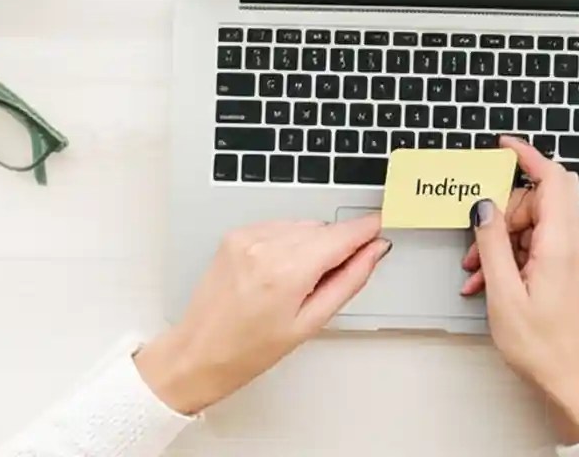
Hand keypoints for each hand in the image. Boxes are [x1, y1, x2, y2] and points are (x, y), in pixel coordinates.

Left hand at [135, 216, 389, 413]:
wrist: (199, 352)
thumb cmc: (249, 350)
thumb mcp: (310, 323)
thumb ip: (348, 281)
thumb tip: (373, 252)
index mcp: (287, 271)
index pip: (341, 235)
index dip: (366, 230)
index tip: (380, 227)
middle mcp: (265, 246)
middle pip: (323, 228)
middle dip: (336, 245)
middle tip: (329, 280)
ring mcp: (247, 236)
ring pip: (302, 225)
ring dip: (311, 244)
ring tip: (296, 283)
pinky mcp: (235, 234)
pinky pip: (278, 227)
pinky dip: (288, 242)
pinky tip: (278, 271)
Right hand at [463, 136, 578, 442]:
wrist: (567, 380)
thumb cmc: (541, 346)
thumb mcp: (504, 292)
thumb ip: (492, 242)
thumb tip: (484, 205)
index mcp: (560, 245)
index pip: (553, 180)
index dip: (529, 157)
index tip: (503, 147)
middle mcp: (569, 245)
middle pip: (537, 199)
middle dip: (502, 209)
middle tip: (477, 233)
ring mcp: (566, 257)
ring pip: (530, 223)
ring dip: (498, 237)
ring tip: (476, 268)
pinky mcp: (559, 270)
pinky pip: (530, 246)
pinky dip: (505, 255)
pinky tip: (485, 280)